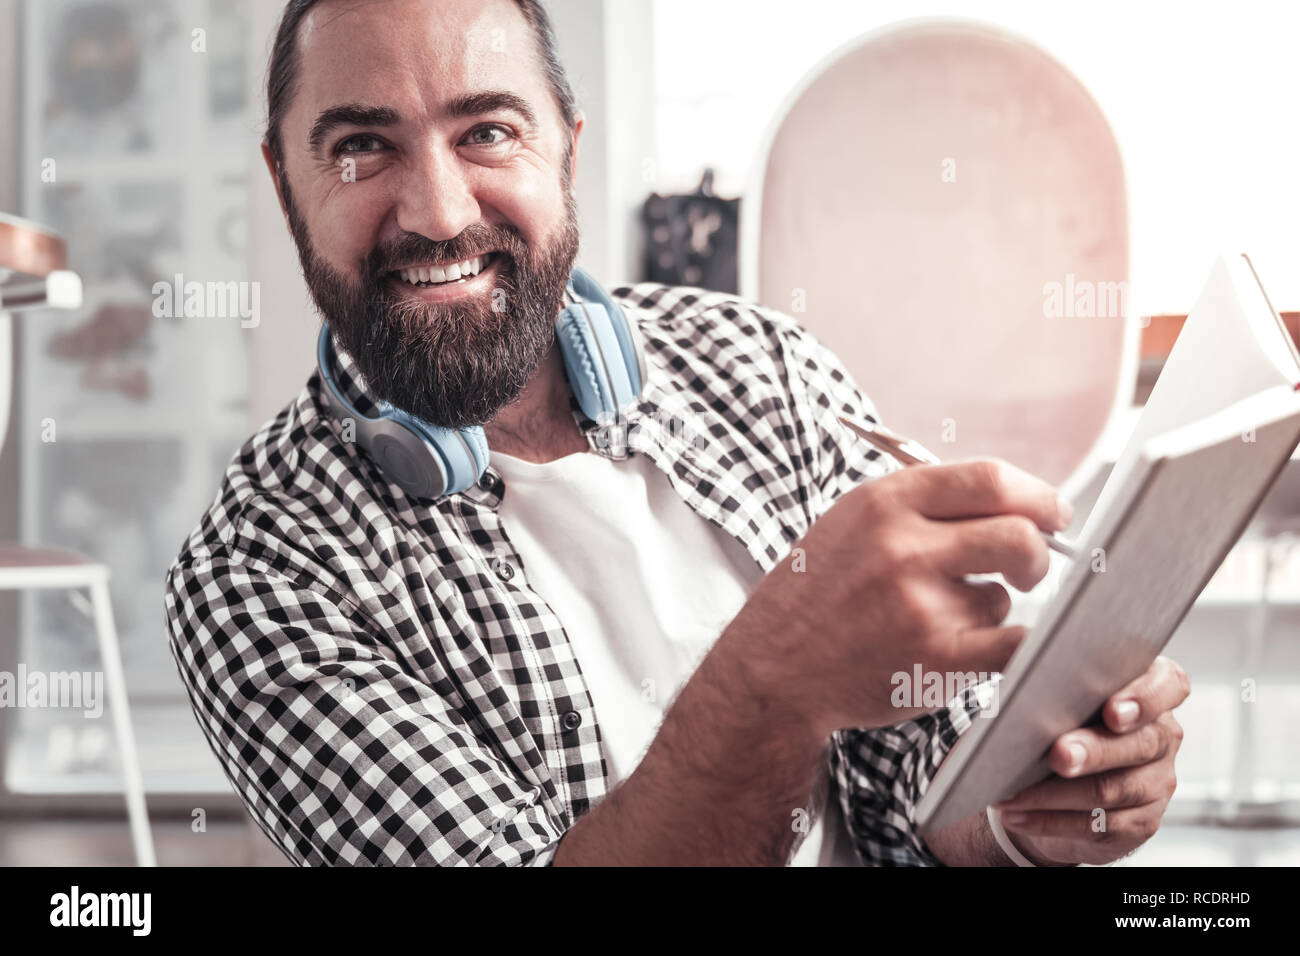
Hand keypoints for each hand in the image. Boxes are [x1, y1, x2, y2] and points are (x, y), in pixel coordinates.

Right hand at [733, 457, 1071, 735]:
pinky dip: (1002, 648)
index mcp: (884, 502)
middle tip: (1031, 567)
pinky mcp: (934, 661)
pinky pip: (1010, 647)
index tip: (1052, 513)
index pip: (991, 479)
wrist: (772, 668)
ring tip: (934, 620)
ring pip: (1003, 599)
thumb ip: (926, 505)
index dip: (1038, 496)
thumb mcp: (853, 522)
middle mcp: (902, 548)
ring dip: (987, 610)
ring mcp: (919, 607)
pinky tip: (971, 649)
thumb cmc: (819, 592)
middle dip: (1039, 554)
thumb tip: (1019, 503)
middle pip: (1019, 536)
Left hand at [994, 655, 1189, 865]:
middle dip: (1094, 751)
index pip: (1169, 685)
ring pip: (1113, 789)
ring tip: (1015, 792)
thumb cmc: (1063, 722)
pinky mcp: (1140, 821)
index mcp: (1149, 691)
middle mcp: (1161, 736)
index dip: (1145, 698)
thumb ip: (1053, 682)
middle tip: (1058, 755)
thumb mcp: (1061, 696)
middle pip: (1140, 743)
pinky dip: (1050, 821)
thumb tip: (1013, 682)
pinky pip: (1098, 826)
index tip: (1113, 712)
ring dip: (1056, 793)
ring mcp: (1156, 782)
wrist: (1063, 780)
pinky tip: (1018, 814)